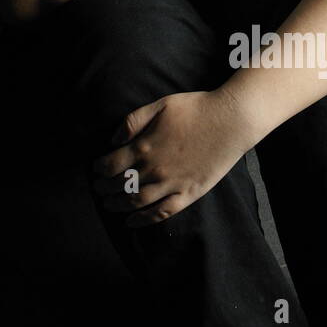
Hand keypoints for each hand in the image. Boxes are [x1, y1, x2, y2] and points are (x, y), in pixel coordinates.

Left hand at [90, 87, 254, 227]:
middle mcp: (154, 169)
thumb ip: (133, 121)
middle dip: (105, 189)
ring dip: (118, 205)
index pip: (110, 165)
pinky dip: (144, 220)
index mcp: (144, 146)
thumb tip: (112, 140)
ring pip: (136, 202)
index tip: (96, 171)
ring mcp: (172, 183)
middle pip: (120, 185)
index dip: (99, 171)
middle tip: (99, 189)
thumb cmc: (196, 108)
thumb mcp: (160, 105)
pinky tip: (132, 221)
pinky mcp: (189, 193)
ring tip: (109, 205)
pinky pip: (162, 212)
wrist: (231, 120)